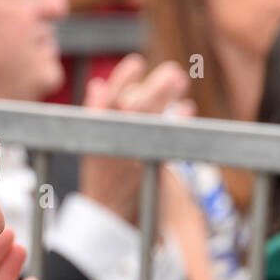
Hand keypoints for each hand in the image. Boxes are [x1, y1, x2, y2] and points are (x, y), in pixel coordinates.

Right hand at [80, 54, 192, 222]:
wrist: (109, 217)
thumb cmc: (103, 177)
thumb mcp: (92, 144)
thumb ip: (95, 114)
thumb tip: (98, 83)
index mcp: (94, 134)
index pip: (106, 100)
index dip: (122, 79)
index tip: (136, 62)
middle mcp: (111, 143)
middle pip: (134, 106)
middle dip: (156, 87)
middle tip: (175, 72)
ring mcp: (131, 156)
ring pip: (151, 120)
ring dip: (167, 97)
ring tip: (181, 80)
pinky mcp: (149, 170)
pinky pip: (167, 141)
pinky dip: (178, 124)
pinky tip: (188, 110)